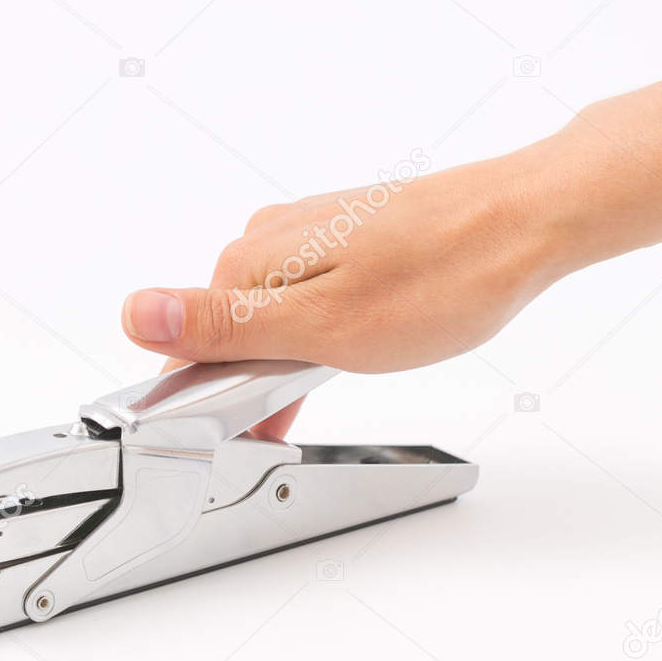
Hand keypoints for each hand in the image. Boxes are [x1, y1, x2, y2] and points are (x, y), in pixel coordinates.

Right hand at [121, 143, 585, 434]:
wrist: (526, 224)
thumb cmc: (441, 280)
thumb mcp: (322, 327)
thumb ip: (224, 326)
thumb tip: (135, 312)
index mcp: (249, 261)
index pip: (188, 348)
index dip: (212, 403)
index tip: (248, 435)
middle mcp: (268, 236)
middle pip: (227, 332)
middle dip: (252, 386)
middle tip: (300, 423)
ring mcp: (309, 231)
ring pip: (271, 317)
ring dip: (288, 364)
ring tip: (335, 386)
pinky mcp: (346, 235)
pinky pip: (306, 299)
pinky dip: (318, 337)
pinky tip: (349, 354)